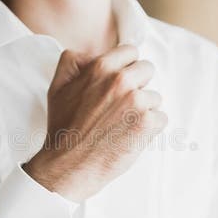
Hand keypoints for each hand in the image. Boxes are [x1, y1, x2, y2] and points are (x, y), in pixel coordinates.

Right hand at [24, 43, 167, 202]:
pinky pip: (161, 118)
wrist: (69, 165)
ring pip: (155, 96)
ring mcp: (137, 102)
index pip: (131, 51)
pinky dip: (150, 128)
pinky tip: (130, 135)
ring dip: (144, 109)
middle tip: (121, 105)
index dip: (126, 67)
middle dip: (138, 85)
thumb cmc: (63, 128)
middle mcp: (121, 81)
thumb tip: (91, 54)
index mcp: (100, 68)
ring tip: (122, 124)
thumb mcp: (57, 86)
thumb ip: (72, 61)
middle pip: (147, 70)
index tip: (120, 82)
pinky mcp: (148, 123)